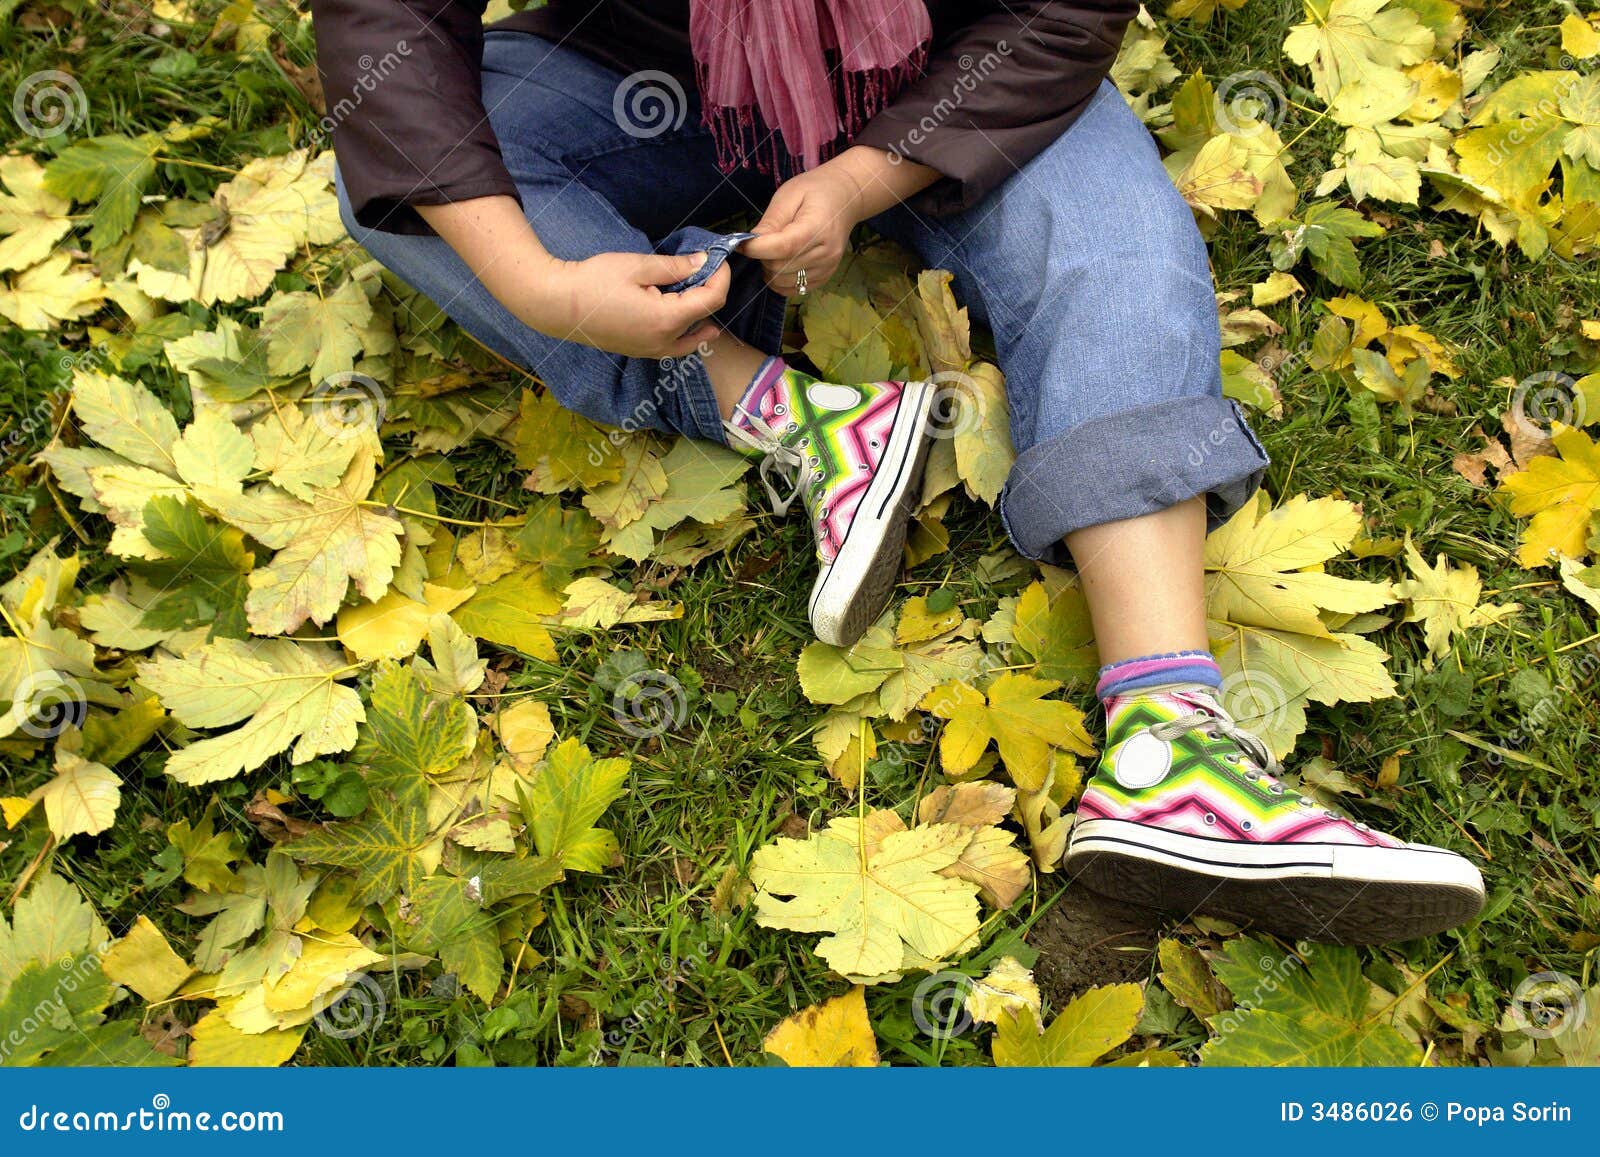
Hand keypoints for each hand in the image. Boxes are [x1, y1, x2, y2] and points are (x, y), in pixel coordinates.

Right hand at [530, 251, 730, 358]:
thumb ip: (674, 267)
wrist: (556, 305)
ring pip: (691, 339)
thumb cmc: (593, 281)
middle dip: (710, 291)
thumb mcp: (637, 266)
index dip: (721, 277)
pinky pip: (673, 346)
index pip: (712, 300)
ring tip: (704, 298)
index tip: (717, 258)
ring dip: (702, 318)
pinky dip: (686, 334)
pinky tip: (686, 322)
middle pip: (703, 317)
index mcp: (666, 320)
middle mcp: (662, 341)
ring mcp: (650, 351)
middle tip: (705, 268)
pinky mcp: (639, 351)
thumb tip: (702, 263)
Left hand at [741, 161, 866, 296]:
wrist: (846, 199)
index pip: (782, 248)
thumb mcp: (789, 195)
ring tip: (774, 251)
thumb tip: (750, 242)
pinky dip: (780, 279)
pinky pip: (793, 289)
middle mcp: (826, 253)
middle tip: (761, 242)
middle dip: (762, 257)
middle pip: (780, 267)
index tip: (742, 242)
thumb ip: (771, 220)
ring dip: (770, 270)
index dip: (756, 248)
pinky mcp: (825, 277)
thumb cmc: (815, 191)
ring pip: (783, 282)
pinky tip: (782, 262)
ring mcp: (827, 268)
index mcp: (817, 228)